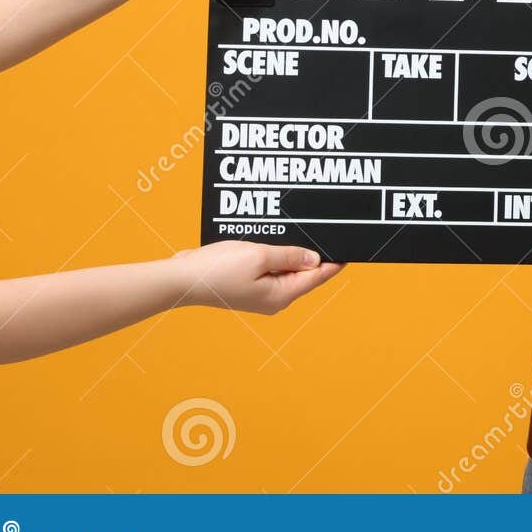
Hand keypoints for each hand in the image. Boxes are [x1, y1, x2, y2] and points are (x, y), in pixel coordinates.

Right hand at [171, 241, 343, 313]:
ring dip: (292, 252)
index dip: (334, 262)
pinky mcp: (248, 286)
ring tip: (301, 232)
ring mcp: (260, 294)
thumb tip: (315, 260)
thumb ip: (290, 256)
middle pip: (303, 273)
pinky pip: (270, 269)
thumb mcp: (259, 256)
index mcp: (281, 296)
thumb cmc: (218, 269)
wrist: (182, 279)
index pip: (317, 277)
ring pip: (286, 270)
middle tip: (325, 233)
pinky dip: (275, 255)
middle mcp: (274, 299)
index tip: (350, 250)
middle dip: (313, 254)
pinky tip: (275, 240)